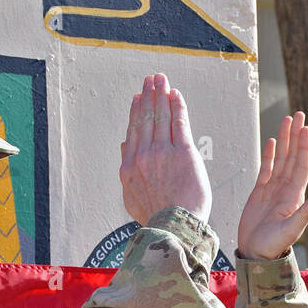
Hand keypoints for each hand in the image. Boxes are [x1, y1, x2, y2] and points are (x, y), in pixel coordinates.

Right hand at [119, 73, 209, 224]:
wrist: (173, 228)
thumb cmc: (157, 218)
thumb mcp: (131, 198)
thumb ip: (128, 171)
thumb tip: (124, 146)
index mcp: (129, 168)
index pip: (134, 132)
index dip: (136, 112)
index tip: (138, 98)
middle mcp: (143, 156)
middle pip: (146, 119)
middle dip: (148, 96)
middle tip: (151, 79)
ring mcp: (163, 152)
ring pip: (161, 116)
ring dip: (161, 94)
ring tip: (161, 79)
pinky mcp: (183, 153)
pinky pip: (179, 122)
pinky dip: (176, 106)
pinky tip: (176, 95)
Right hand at [237, 111, 307, 259]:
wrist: (256, 254)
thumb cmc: (273, 245)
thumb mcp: (291, 229)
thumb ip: (305, 213)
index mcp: (294, 196)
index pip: (301, 165)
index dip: (303, 147)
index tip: (305, 129)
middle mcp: (285, 189)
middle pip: (292, 156)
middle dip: (295, 135)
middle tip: (298, 114)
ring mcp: (273, 190)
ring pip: (280, 158)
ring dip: (284, 140)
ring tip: (287, 120)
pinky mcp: (259, 193)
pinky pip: (266, 169)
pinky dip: (270, 155)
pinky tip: (273, 142)